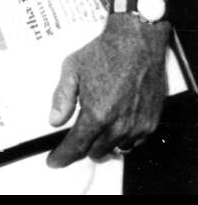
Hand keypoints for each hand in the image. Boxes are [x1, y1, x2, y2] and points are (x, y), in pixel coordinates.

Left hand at [46, 17, 168, 166]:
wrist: (137, 43)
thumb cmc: (103, 53)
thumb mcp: (71, 70)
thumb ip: (62, 98)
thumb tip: (54, 121)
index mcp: (96, 114)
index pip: (77, 146)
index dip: (63, 157)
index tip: (54, 161)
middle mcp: (118, 124)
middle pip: (96, 151)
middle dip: (82, 147)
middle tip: (75, 137)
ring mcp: (138, 125)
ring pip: (116, 148)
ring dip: (103, 143)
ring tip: (96, 128)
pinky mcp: (152, 121)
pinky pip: (135, 142)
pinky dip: (123, 138)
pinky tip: (115, 124)